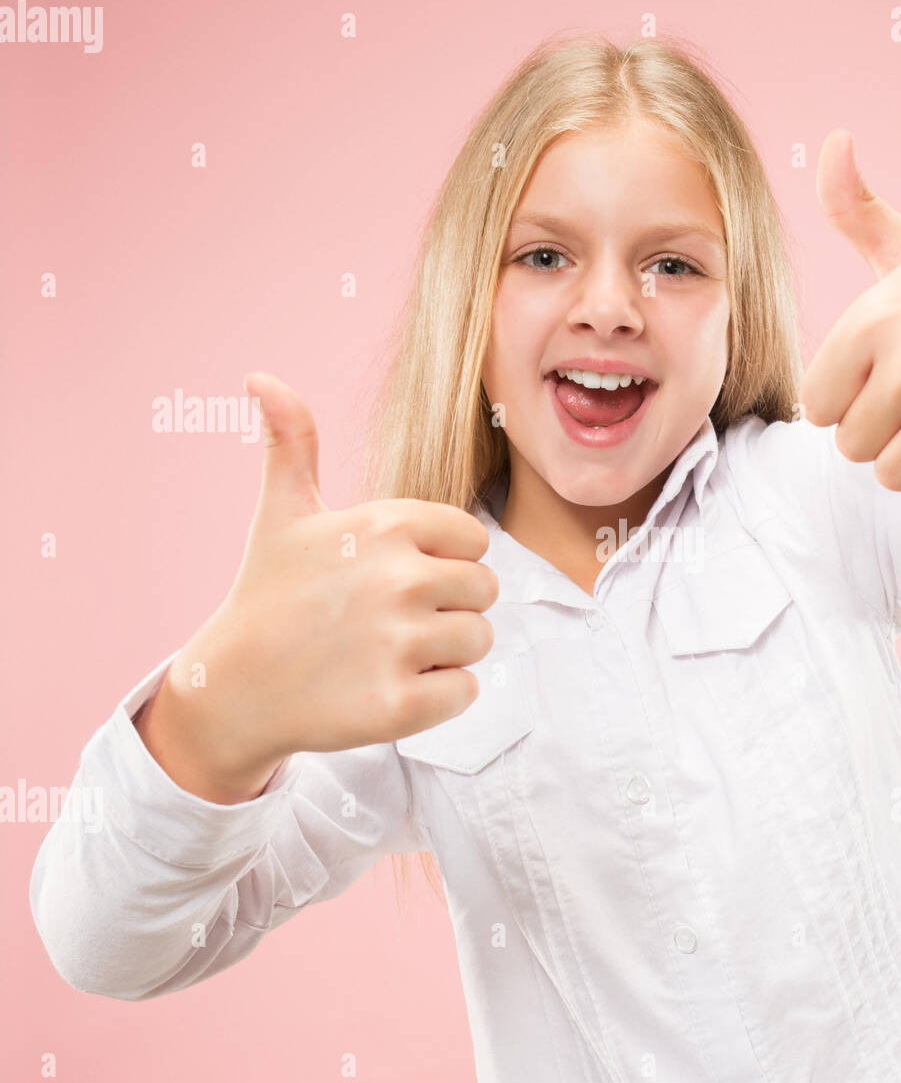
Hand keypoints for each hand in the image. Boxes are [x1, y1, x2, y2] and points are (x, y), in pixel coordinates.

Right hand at [168, 373, 497, 781]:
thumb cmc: (269, 593)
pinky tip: (390, 687)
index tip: (397, 578)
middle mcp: (400, 578)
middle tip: (391, 622)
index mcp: (388, 524)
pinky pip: (466, 692)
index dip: (444, 562)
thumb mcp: (282, 513)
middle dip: (449, 608)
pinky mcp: (400, 704)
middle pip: (484, 591)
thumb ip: (292, 443)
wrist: (233, 688)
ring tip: (389, 653)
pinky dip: (439, 696)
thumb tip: (262, 377)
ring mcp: (400, 643)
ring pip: (479, 640)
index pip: (474, 540)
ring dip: (446, 653)